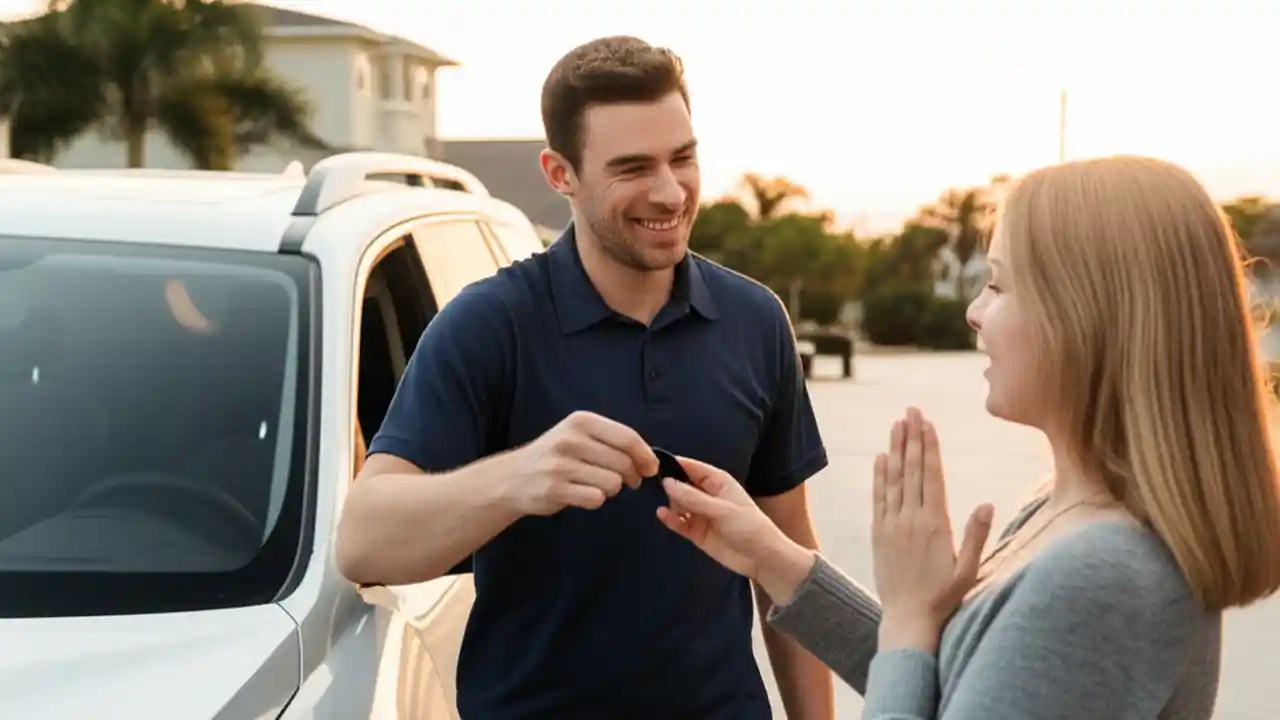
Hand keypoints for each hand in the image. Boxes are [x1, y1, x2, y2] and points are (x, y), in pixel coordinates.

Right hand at [507, 411, 658, 516]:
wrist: (512, 477)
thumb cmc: (554, 456)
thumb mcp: (578, 434)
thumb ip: (611, 441)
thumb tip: (649, 460)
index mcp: (580, 421)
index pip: (627, 437)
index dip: (645, 455)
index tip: (651, 468)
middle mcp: (571, 440)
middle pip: (623, 462)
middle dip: (632, 475)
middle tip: (627, 481)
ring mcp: (561, 465)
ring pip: (612, 482)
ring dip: (613, 489)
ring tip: (599, 486)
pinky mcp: (555, 490)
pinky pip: (596, 499)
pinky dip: (596, 500)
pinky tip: (584, 495)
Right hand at [656, 457, 814, 605]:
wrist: (762, 559)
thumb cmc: (749, 527)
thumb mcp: (721, 510)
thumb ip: (693, 498)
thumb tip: (667, 483)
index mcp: (718, 482)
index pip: (691, 467)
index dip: (674, 464)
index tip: (654, 464)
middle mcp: (708, 495)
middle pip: (682, 485)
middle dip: (670, 486)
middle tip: (657, 488)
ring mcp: (702, 514)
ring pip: (679, 504)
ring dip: (671, 504)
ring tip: (669, 507)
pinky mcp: (698, 532)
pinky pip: (680, 522)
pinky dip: (671, 519)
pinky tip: (663, 515)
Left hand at [872, 407, 993, 653]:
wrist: (907, 618)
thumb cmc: (944, 596)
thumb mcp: (969, 569)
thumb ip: (977, 535)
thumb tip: (987, 502)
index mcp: (935, 524)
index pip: (932, 476)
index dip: (930, 447)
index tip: (928, 423)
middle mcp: (911, 519)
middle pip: (912, 470)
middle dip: (913, 438)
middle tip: (911, 410)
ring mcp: (891, 524)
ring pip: (894, 478)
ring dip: (896, 449)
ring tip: (897, 424)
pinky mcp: (878, 533)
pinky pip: (878, 498)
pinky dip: (879, 476)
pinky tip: (881, 457)